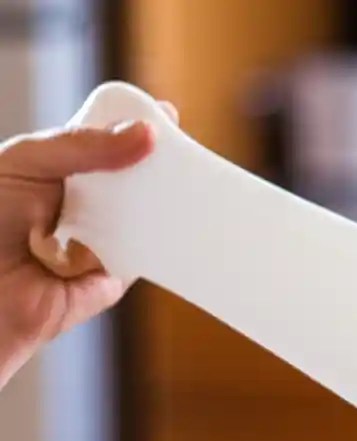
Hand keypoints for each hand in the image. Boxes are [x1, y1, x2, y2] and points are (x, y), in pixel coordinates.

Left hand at [0, 101, 176, 383]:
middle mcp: (80, 206)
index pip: (104, 145)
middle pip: (132, 178)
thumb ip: (82, 145)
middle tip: (190, 151)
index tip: (168, 117)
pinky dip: (166, 240)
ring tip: (198, 183)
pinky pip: (148, 254)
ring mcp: (99, 242)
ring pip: (145, 215)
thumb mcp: (27, 162)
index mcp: (57, 174)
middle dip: (160, 164)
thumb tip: (146, 133)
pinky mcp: (114, 277)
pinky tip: (185, 221)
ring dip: (167, 200)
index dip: (135, 129)